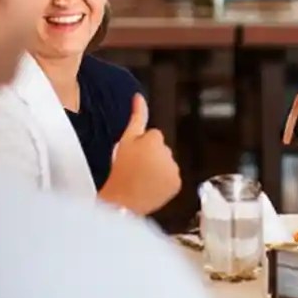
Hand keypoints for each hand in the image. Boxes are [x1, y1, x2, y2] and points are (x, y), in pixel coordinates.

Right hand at [99, 94, 180, 214]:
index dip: (141, 145)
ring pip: (167, 163)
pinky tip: (151, 187)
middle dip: (152, 155)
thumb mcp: (125, 140)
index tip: (133, 155)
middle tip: (136, 168)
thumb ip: (136, 116)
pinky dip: (164, 182)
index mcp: (155, 138)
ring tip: (142, 179)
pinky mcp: (177, 183)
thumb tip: (139, 96)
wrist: (122, 201)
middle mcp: (168, 151)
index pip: (152, 136)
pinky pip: (172, 179)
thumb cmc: (120, 171)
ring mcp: (174, 168)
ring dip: (158, 168)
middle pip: (161, 149)